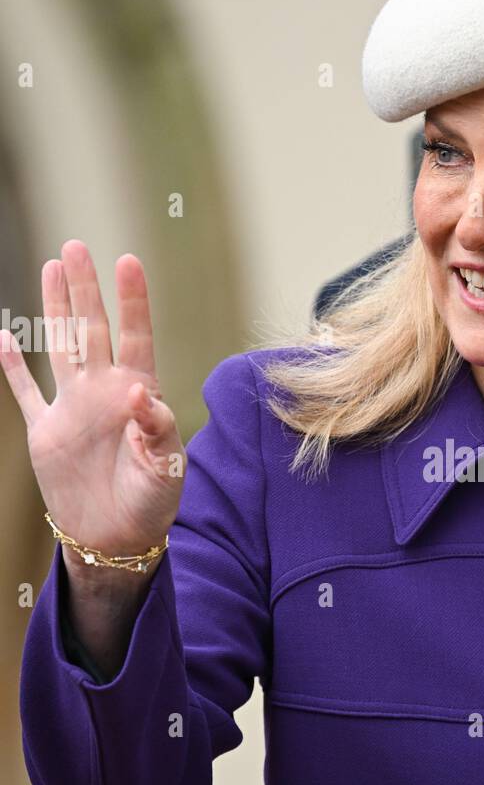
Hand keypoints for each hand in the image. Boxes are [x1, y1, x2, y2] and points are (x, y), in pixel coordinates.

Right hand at [0, 241, 185, 569]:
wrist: (117, 539)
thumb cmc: (152, 503)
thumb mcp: (165, 468)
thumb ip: (155, 429)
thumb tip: (139, 393)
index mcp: (138, 395)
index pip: (135, 336)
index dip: (131, 300)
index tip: (127, 261)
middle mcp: (103, 392)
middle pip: (92, 328)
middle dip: (85, 287)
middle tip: (76, 245)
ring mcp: (73, 408)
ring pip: (60, 344)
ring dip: (55, 307)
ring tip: (52, 266)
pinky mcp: (46, 432)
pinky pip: (26, 391)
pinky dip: (11, 366)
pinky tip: (1, 336)